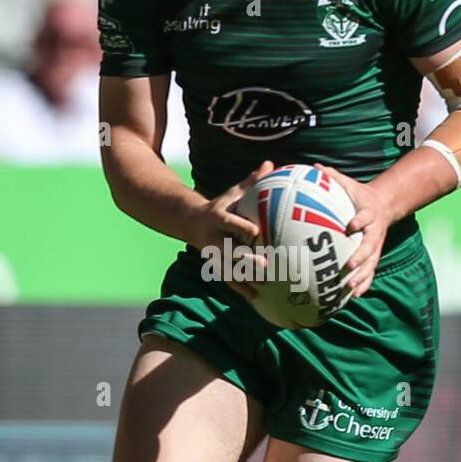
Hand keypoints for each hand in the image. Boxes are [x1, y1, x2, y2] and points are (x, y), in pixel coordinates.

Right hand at [189, 160, 273, 301]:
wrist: (190, 222)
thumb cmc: (220, 205)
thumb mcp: (232, 193)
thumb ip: (251, 180)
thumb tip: (270, 163)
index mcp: (217, 219)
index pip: (229, 222)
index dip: (241, 226)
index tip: (256, 230)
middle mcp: (214, 238)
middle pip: (229, 251)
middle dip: (245, 260)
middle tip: (265, 266)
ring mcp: (214, 254)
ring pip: (229, 269)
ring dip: (245, 279)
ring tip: (264, 286)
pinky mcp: (216, 265)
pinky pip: (229, 280)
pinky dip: (242, 289)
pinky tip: (257, 298)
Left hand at [314, 163, 391, 299]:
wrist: (383, 206)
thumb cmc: (359, 195)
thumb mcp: (349, 184)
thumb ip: (333, 177)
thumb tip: (315, 166)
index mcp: (369, 214)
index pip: (366, 217)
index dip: (360, 221)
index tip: (351, 226)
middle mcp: (374, 232)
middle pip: (370, 246)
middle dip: (361, 256)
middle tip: (350, 265)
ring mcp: (375, 246)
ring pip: (371, 264)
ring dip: (362, 276)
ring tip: (351, 288)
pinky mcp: (374, 256)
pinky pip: (370, 272)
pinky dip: (364, 284)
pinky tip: (354, 297)